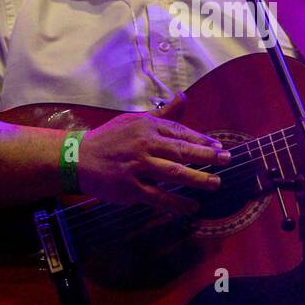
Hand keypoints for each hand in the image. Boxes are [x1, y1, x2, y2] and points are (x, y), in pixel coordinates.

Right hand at [77, 93, 230, 216]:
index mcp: (147, 127)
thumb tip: (184, 97)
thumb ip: (163, 114)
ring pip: (174, 174)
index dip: (201, 141)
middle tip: (226, 160)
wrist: (78, 159)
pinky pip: (159, 197)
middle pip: (182, 151)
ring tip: (215, 184)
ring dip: (197, 179)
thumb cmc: (110, 139)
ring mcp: (138, 167)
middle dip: (207, 156)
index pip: (180, 133)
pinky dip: (177, 204)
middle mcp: (144, 145)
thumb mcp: (135, 121)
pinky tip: (192, 207)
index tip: (218, 147)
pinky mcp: (131, 188)